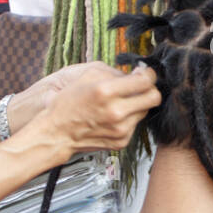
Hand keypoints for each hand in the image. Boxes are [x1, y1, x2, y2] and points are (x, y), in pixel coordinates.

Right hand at [31, 62, 160, 159]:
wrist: (58, 131)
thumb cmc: (69, 101)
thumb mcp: (88, 74)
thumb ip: (116, 72)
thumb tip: (138, 73)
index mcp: (106, 91)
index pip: (145, 81)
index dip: (149, 74)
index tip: (145, 73)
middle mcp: (116, 112)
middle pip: (154, 98)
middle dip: (150, 89)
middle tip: (141, 86)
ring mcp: (120, 129)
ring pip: (145, 111)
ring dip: (138, 104)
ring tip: (121, 101)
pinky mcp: (122, 141)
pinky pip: (135, 124)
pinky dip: (129, 118)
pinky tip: (114, 115)